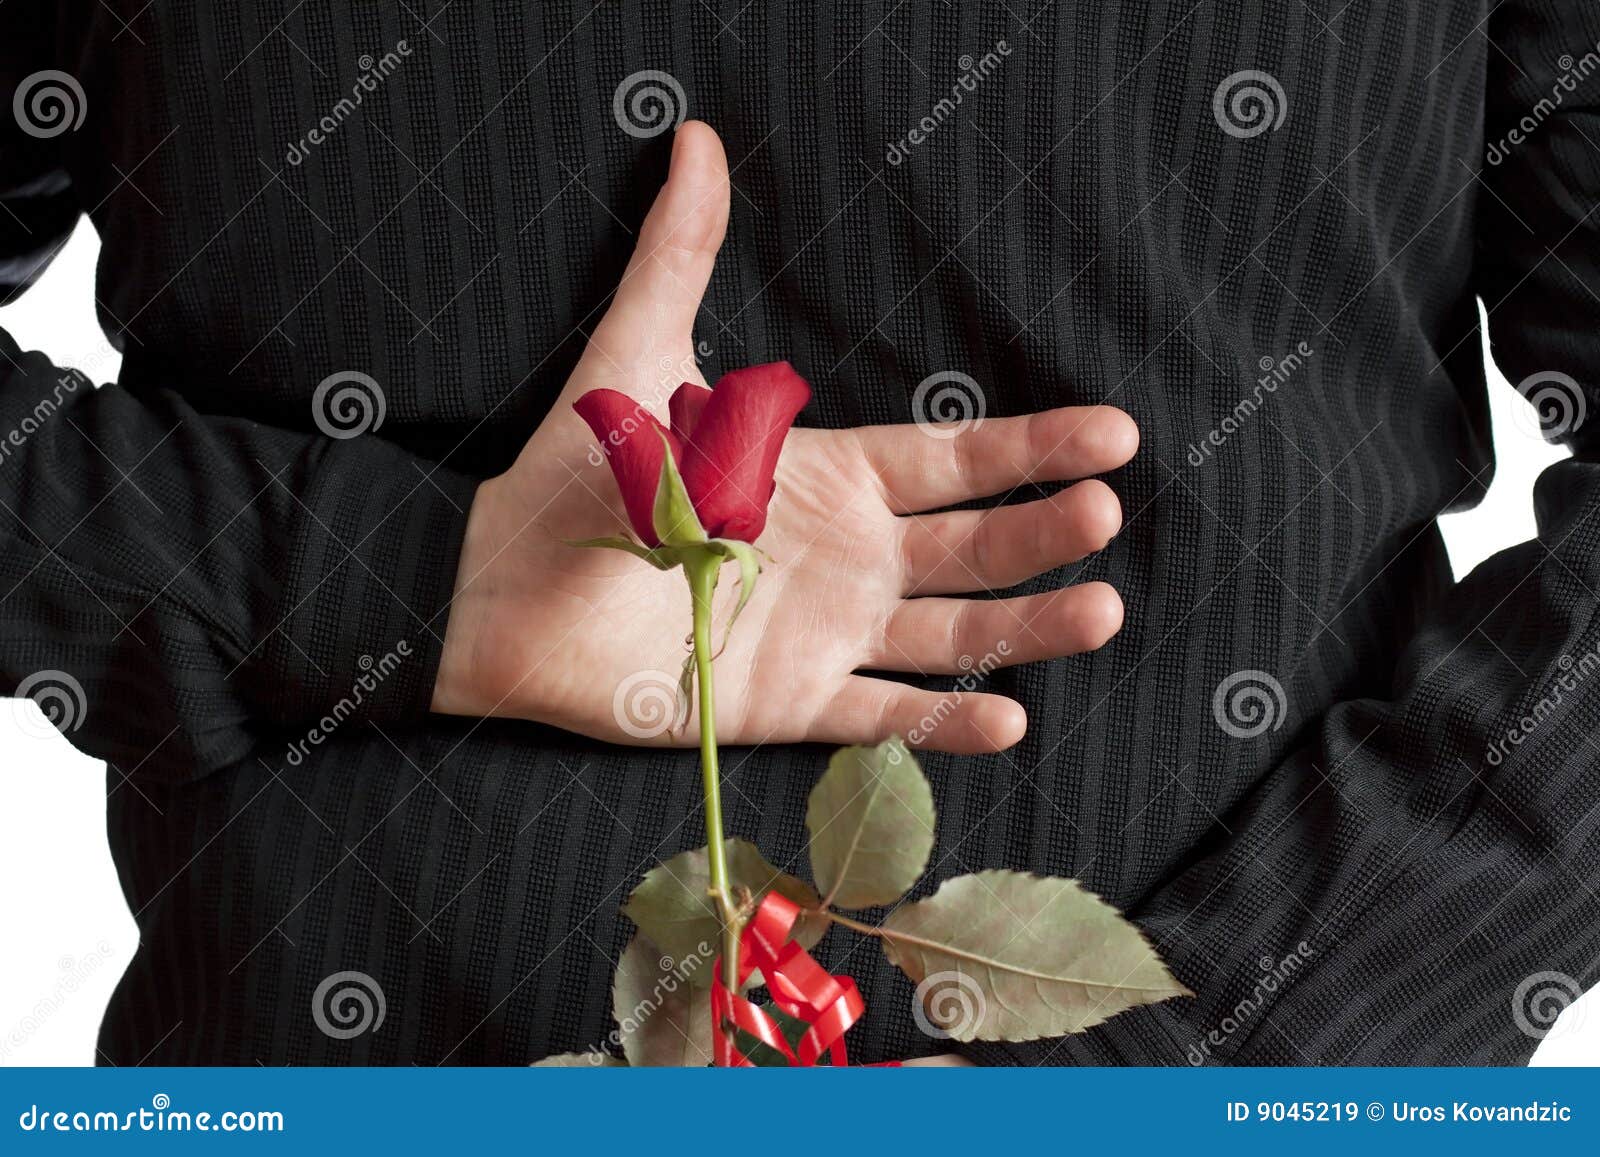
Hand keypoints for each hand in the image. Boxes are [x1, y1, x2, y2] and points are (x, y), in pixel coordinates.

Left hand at [431, 122, 1137, 753]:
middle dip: (1043, 528)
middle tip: (1106, 510)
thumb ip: (683, 255)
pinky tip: (1008, 718)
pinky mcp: (789, 702)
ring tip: (1102, 611)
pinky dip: (943, 725)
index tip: (1113, 432)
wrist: (503, 585)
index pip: (952, 461)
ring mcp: (825, 631)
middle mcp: (847, 555)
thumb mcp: (639, 354)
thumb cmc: (577, 468)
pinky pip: (879, 716)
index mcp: (828, 475)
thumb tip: (696, 139)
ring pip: (949, 633)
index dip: (1033, 446)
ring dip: (1027, 625)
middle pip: (972, 543)